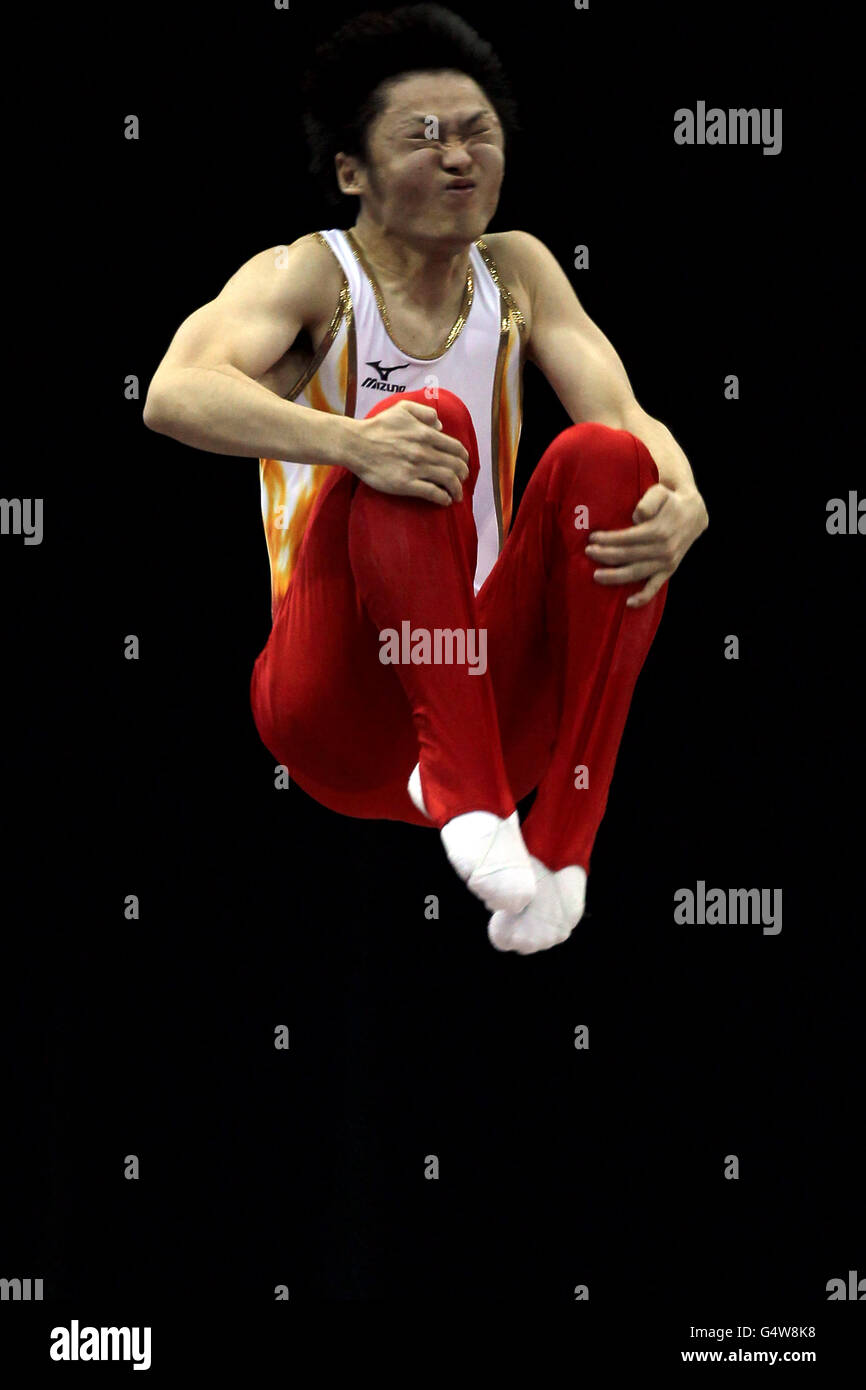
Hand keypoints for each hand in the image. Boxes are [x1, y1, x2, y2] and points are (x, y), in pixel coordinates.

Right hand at [349, 401, 469, 504]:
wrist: (355, 444)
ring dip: (457, 490)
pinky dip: (443, 498)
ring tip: (457, 495)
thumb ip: (425, 413)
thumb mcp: (403, 409)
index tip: (463, 465)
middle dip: (463, 475)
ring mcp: (415, 468)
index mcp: (426, 434)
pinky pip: (432, 493)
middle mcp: (424, 451)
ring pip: (447, 480)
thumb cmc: (378, 426)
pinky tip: (445, 500)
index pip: (456, 449)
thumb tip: (440, 426)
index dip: (464, 459)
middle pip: (455, 466)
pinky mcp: (405, 484)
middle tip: (462, 481)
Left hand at [585, 484, 708, 607]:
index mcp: (659, 530)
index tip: (592, 538)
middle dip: (605, 556)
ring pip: (636, 573)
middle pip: (628, 556)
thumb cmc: (670, 501)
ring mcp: (666, 562)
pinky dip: (643, 597)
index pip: (628, 538)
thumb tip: (638, 516)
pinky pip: (655, 587)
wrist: (693, 513)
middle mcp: (663, 549)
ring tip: (596, 576)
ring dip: (615, 577)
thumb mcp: (660, 492)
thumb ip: (649, 501)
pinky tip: (628, 603)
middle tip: (588, 552)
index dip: (609, 539)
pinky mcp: (669, 570)